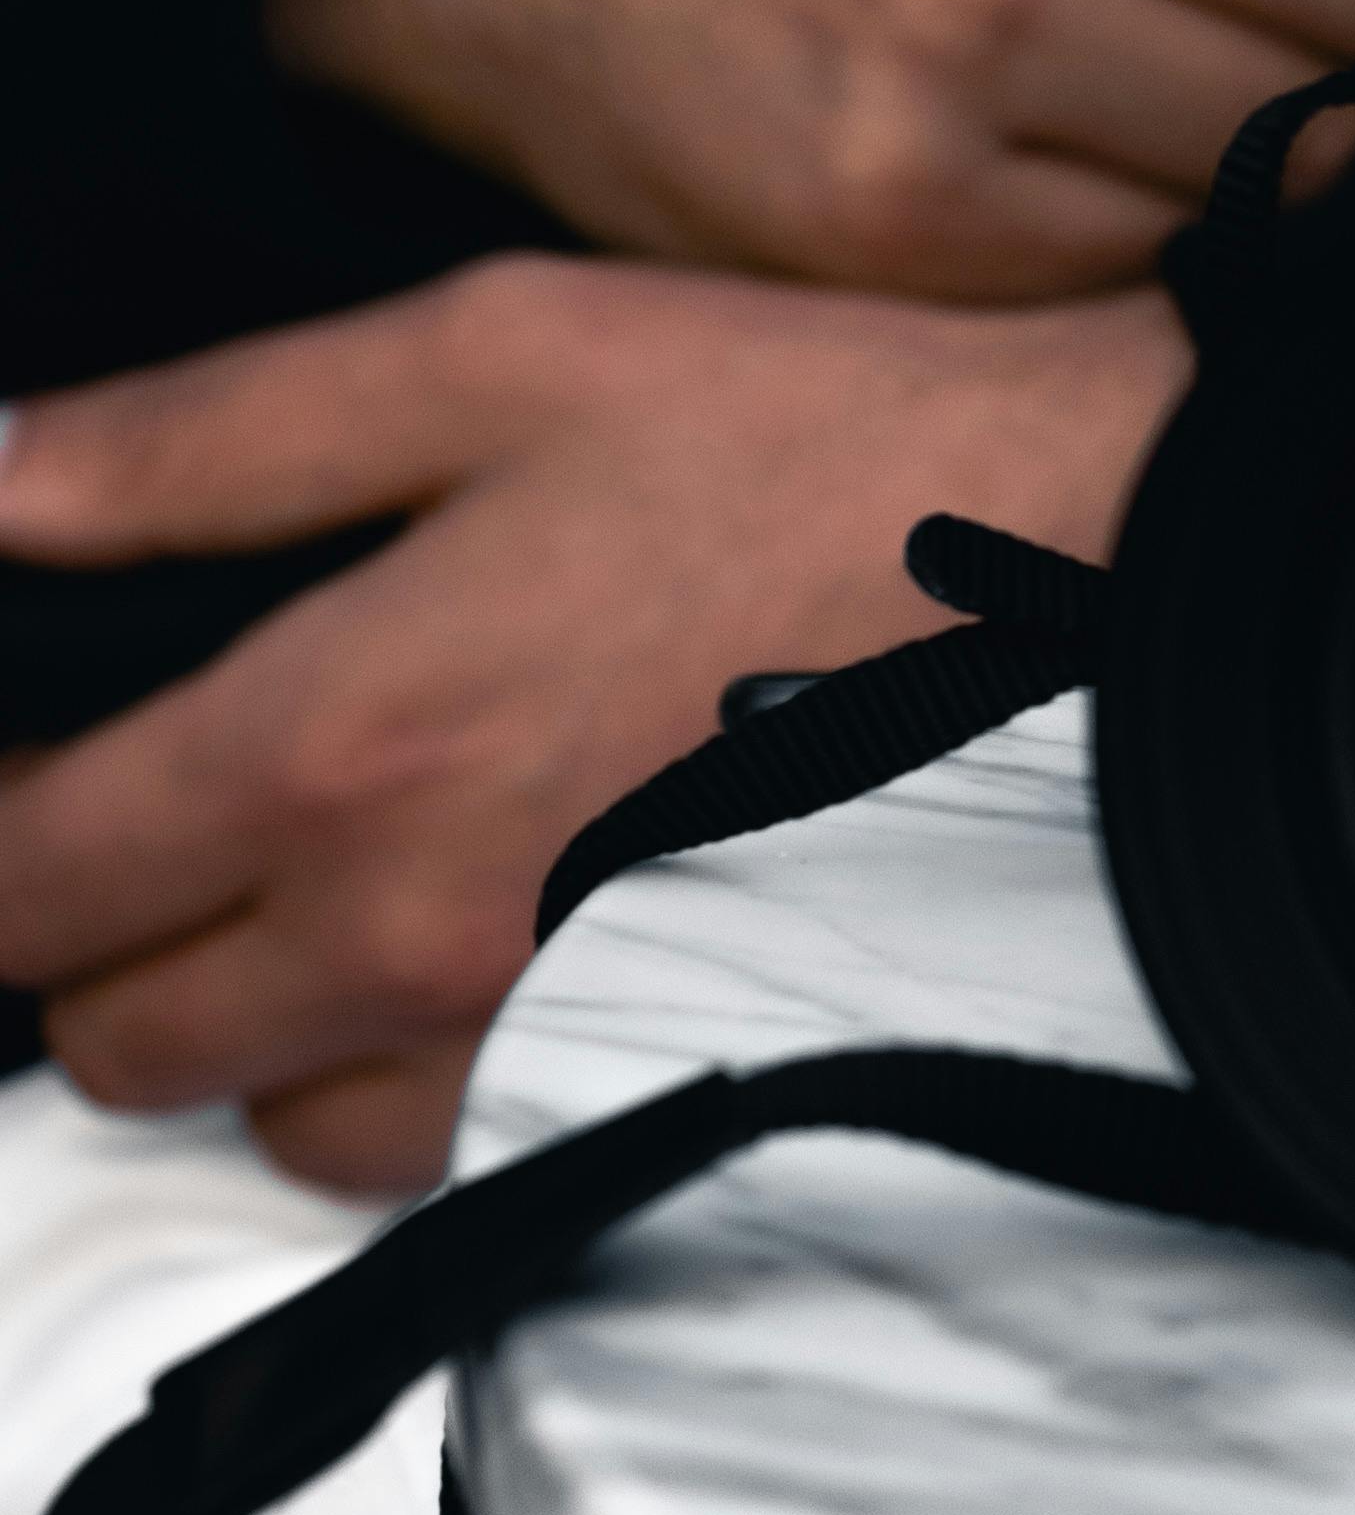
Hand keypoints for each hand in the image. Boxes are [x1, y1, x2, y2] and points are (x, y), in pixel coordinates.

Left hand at [0, 254, 1188, 1189]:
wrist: (1086, 565)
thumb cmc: (811, 444)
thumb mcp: (490, 356)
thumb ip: (203, 442)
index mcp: (333, 737)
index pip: (22, 881)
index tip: (9, 780)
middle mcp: (404, 931)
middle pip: (116, 1043)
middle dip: (96, 940)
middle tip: (160, 820)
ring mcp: (529, 1035)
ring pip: (266, 1125)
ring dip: (248, 1029)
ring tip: (318, 888)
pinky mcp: (645, 1079)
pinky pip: (437, 1159)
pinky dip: (397, 1084)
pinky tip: (453, 956)